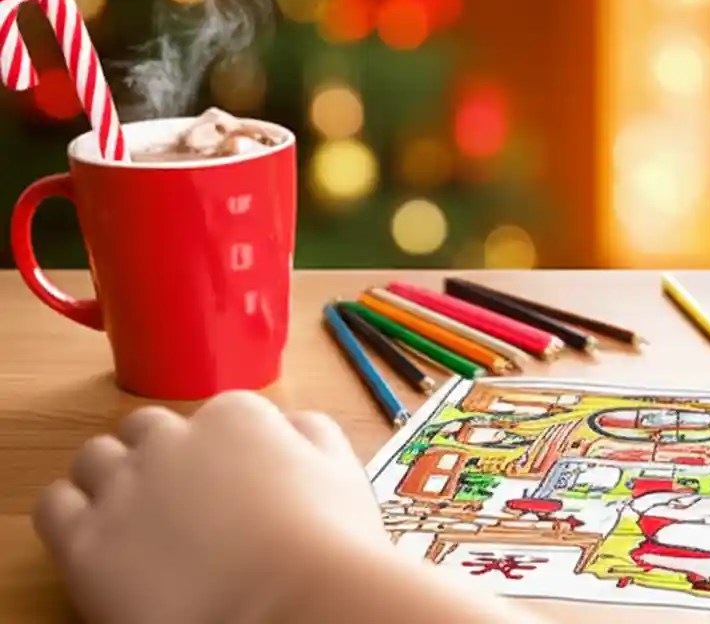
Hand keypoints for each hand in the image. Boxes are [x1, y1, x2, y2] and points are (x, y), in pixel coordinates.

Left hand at [33, 391, 385, 623]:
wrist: (296, 607)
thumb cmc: (329, 547)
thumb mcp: (343, 472)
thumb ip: (312, 434)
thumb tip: (290, 427)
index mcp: (236, 417)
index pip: (216, 416)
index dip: (225, 451)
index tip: (233, 482)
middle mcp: (173, 440)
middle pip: (149, 430)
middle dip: (161, 456)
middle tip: (184, 502)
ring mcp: (125, 487)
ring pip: (96, 458)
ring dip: (113, 479)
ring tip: (138, 521)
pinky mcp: (85, 539)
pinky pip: (55, 505)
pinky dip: (72, 513)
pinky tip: (101, 540)